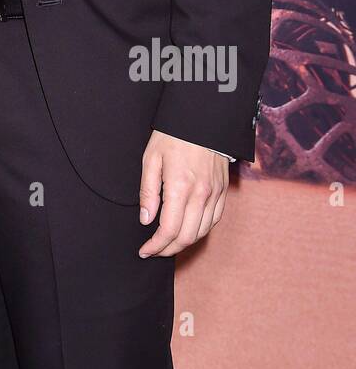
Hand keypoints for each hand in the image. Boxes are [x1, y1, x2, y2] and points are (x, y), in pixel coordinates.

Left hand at [137, 130, 227, 257]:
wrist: (203, 118)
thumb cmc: (173, 135)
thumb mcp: (151, 158)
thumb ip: (148, 191)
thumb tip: (146, 220)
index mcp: (180, 186)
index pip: (169, 230)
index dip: (156, 246)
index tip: (145, 250)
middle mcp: (201, 194)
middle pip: (187, 237)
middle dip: (168, 249)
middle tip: (154, 250)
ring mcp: (215, 193)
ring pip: (202, 232)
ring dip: (184, 243)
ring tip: (168, 244)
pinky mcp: (224, 190)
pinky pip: (214, 220)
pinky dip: (200, 231)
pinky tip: (188, 230)